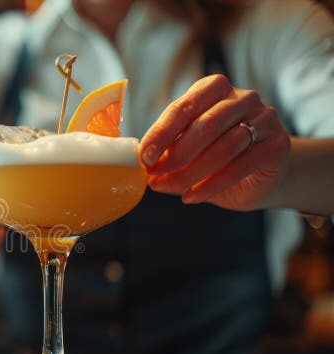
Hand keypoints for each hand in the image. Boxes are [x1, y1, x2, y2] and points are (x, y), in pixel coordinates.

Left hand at [139, 74, 290, 210]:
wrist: (261, 174)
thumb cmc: (216, 155)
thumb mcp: (188, 148)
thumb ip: (168, 151)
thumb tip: (142, 167)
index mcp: (213, 88)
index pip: (183, 107)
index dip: (161, 133)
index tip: (143, 157)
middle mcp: (242, 97)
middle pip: (205, 125)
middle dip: (176, 155)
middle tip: (155, 177)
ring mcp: (265, 119)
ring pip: (223, 147)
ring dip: (190, 173)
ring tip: (171, 188)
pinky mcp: (278, 145)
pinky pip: (240, 167)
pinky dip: (211, 185)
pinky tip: (191, 197)